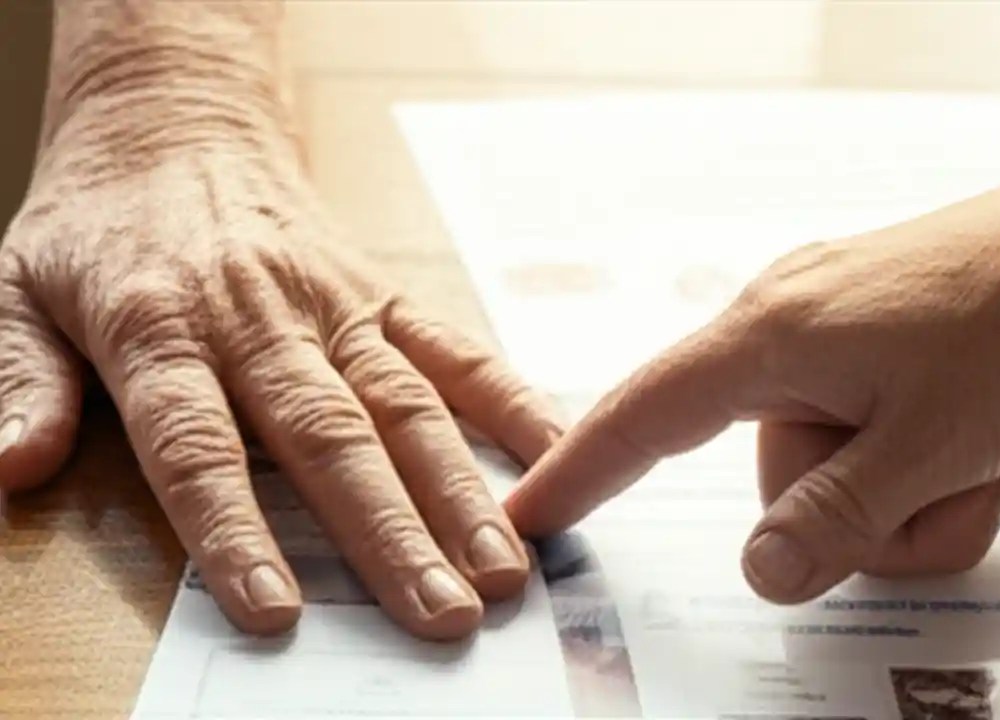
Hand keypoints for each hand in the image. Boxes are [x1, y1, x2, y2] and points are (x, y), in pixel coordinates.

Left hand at [0, 126, 560, 639]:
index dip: (235, 529)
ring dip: (460, 489)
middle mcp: (260, 321)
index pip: (198, 446)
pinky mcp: (382, 294)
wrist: (178, 127)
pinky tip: (553, 451)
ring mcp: (335, 306)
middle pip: (330, 437)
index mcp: (159, 329)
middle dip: (390, 532)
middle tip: (444, 616)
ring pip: (405, 403)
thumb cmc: (98, 227)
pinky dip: (506, 399)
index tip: (278, 612)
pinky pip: (453, 348)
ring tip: (504, 567)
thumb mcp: (13, 287)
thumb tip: (8, 469)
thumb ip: (19, 378)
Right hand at [506, 205, 999, 604]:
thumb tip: (762, 572)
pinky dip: (975, 464)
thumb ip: (833, 524)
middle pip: (790, 484)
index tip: (533, 510)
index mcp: (773, 338)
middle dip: (886, 520)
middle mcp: (799, 328)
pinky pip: (911, 444)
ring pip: (864, 475)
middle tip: (964, 486)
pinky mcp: (903, 349)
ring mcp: (854, 337)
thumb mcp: (928, 451)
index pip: (645, 414)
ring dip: (951, 495)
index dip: (583, 468)